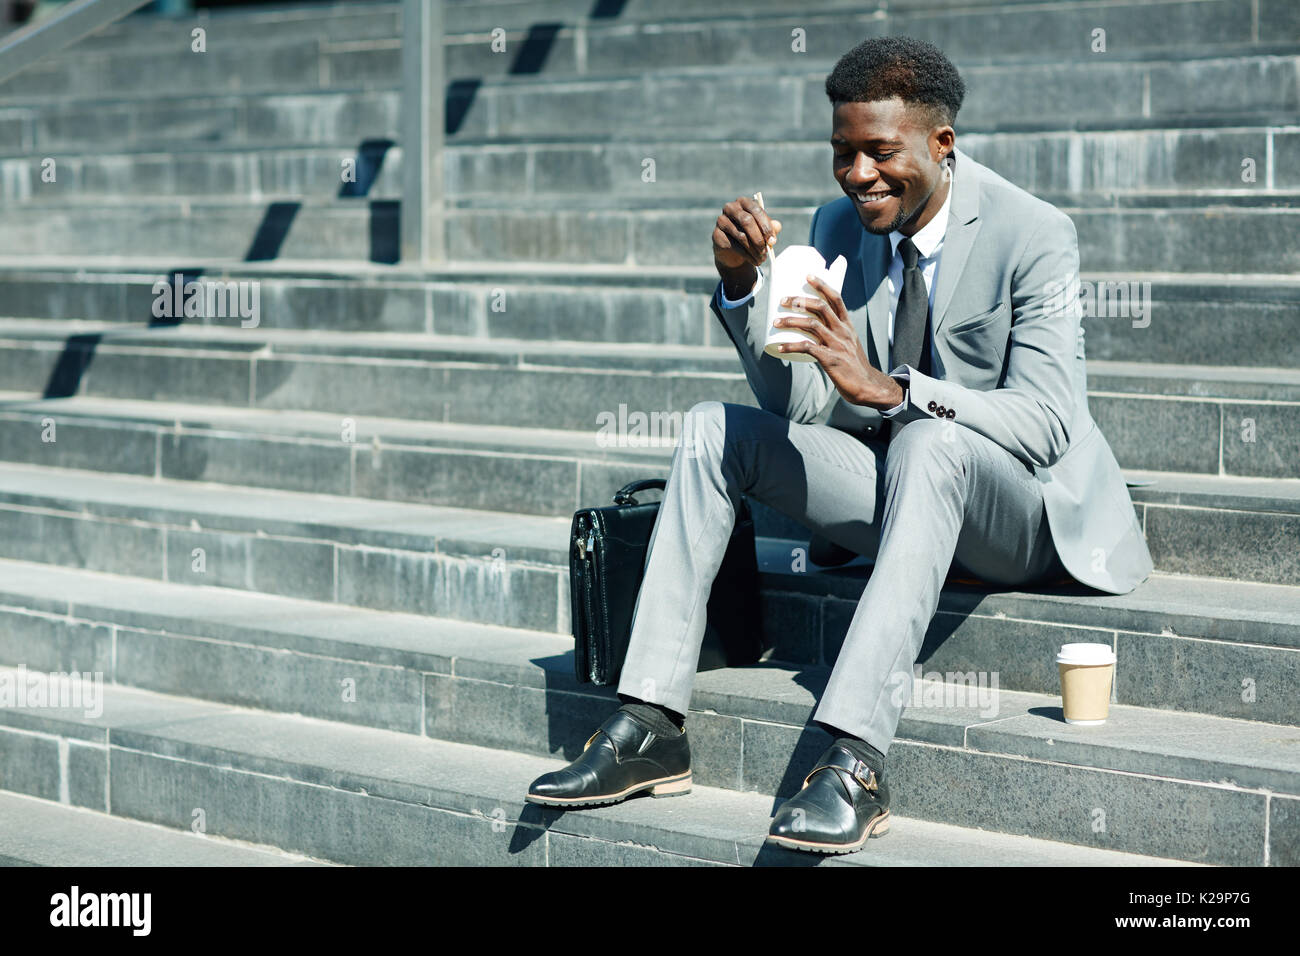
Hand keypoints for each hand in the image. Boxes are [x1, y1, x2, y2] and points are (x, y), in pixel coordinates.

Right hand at [712, 197, 781, 295]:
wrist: (733, 250)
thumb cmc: (751, 235)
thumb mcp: (763, 230)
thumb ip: (772, 227)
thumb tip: (777, 227)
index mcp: (744, 202)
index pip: (756, 210)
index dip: (765, 226)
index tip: (773, 240)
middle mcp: (730, 208)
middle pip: (747, 221)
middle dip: (759, 238)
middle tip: (767, 250)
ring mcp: (721, 221)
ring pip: (741, 236)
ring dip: (754, 250)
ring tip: (762, 259)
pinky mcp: (716, 235)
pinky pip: (734, 246)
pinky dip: (747, 255)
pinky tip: (754, 261)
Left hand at [773, 274, 904, 409]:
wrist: (866, 386)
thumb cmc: (853, 365)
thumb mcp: (848, 344)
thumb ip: (833, 335)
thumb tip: (811, 330)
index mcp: (847, 326)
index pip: (836, 299)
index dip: (822, 285)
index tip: (808, 275)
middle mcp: (843, 331)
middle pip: (820, 307)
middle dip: (799, 300)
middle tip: (782, 300)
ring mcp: (837, 345)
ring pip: (811, 325)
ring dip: (791, 321)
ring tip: (776, 322)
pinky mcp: (830, 359)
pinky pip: (807, 348)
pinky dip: (791, 346)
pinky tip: (780, 347)